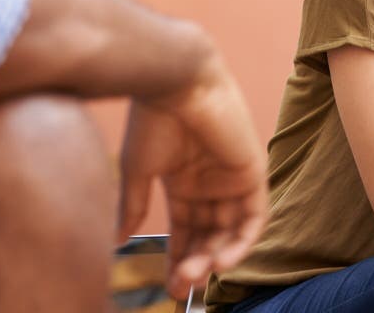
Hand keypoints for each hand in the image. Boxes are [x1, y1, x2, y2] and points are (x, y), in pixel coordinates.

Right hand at [117, 53, 267, 299]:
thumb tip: (118, 243)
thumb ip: (134, 206)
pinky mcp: (252, 168)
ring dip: (217, 256)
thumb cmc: (152, 120)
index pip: (185, 229)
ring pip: (231, 229)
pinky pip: (255, 214)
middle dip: (196, 263)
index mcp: (183, 180)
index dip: (178, 259)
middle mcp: (209, 180)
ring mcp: (231, 175)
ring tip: (197, 274)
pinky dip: (243, 240)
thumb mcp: (138, 170)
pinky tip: (222, 259)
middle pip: (209, 234)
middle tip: (181, 285)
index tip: (170, 291)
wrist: (175, 83)